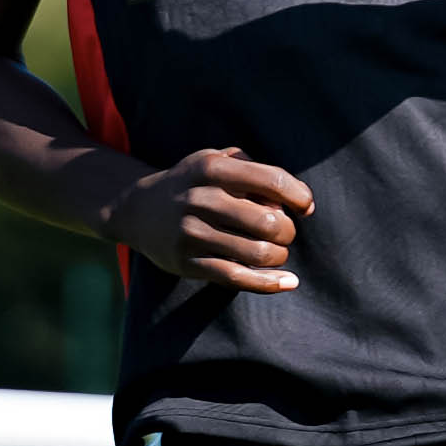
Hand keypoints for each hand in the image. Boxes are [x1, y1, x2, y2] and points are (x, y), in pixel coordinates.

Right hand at [104, 146, 313, 292]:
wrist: (139, 210)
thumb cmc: (195, 185)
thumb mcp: (218, 162)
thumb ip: (257, 172)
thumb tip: (295, 202)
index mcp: (211, 168)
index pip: (271, 180)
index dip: (298, 196)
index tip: (306, 207)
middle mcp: (199, 198)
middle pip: (268, 221)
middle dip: (287, 230)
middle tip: (282, 232)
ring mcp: (191, 233)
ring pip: (257, 253)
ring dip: (278, 256)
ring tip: (275, 252)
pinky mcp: (187, 262)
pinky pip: (237, 277)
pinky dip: (268, 284)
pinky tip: (288, 282)